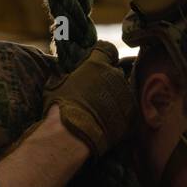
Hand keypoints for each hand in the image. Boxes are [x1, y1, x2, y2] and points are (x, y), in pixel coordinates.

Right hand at [41, 41, 134, 157]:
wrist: (72, 136)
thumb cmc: (60, 108)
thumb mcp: (56, 83)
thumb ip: (65, 73)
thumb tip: (61, 70)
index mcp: (97, 64)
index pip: (107, 50)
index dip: (103, 57)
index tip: (97, 65)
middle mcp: (115, 75)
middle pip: (116, 73)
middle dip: (108, 80)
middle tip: (95, 92)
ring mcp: (126, 96)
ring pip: (123, 92)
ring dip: (115, 97)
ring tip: (101, 110)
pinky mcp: (131, 116)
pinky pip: (128, 110)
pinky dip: (120, 114)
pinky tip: (109, 122)